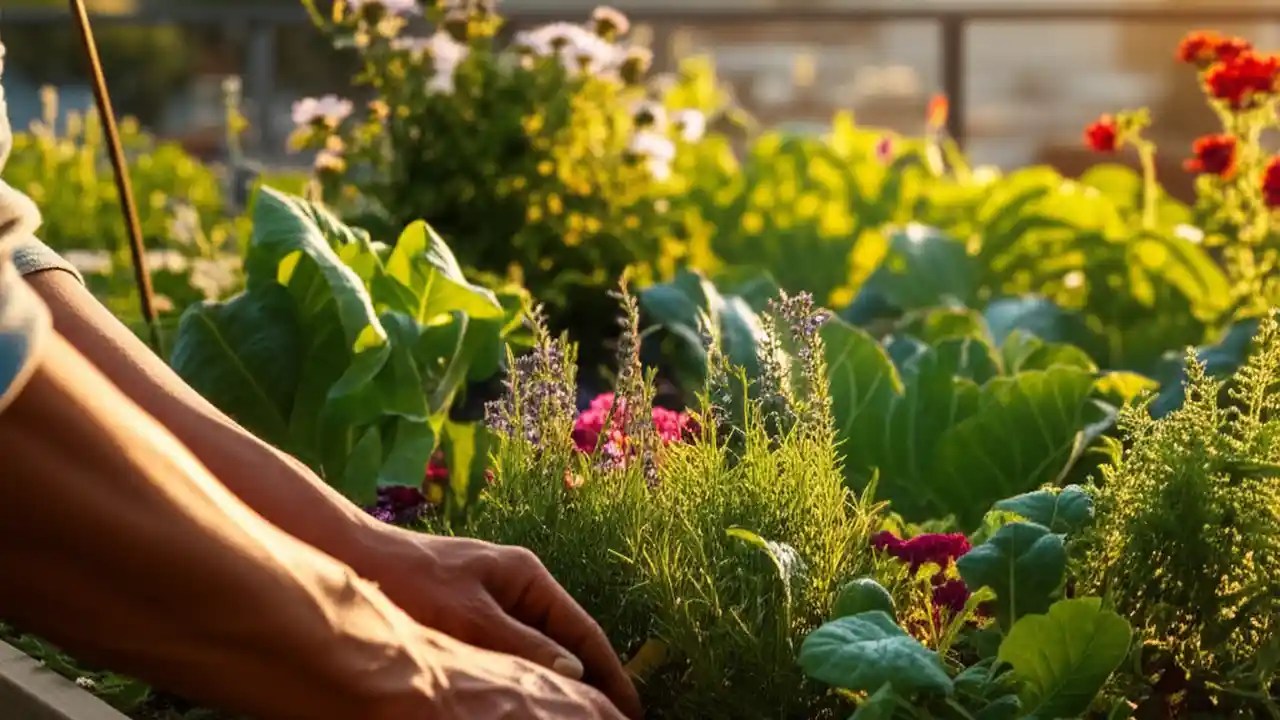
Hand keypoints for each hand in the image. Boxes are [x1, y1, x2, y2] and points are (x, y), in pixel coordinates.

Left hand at [358, 530, 642, 718]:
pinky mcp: (469, 617)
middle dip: (592, 682)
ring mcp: (493, 601)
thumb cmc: (410, 580)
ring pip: (538, 650)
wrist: (352, 558)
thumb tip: (575, 675)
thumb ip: (522, 646)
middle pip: (567, 642)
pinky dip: (525, 678)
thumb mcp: (469, 617)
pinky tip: (528, 703)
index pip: (583, 632)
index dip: (611, 673)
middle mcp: (517, 587)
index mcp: (528, 577)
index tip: (631, 712)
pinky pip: (509, 653)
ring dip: (559, 683)